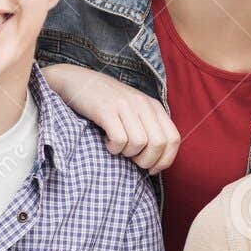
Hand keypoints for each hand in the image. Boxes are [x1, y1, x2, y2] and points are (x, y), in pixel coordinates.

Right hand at [42, 64, 179, 171]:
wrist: (77, 81)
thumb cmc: (107, 102)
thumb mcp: (134, 110)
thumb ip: (149, 127)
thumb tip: (158, 160)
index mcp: (154, 106)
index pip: (173, 139)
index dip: (165, 160)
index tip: (152, 169)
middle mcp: (143, 104)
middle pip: (158, 144)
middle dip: (146, 161)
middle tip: (132, 159)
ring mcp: (125, 106)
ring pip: (139, 143)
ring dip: (127, 153)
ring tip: (116, 145)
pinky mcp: (106, 110)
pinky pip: (119, 139)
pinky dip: (113, 148)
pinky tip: (106, 141)